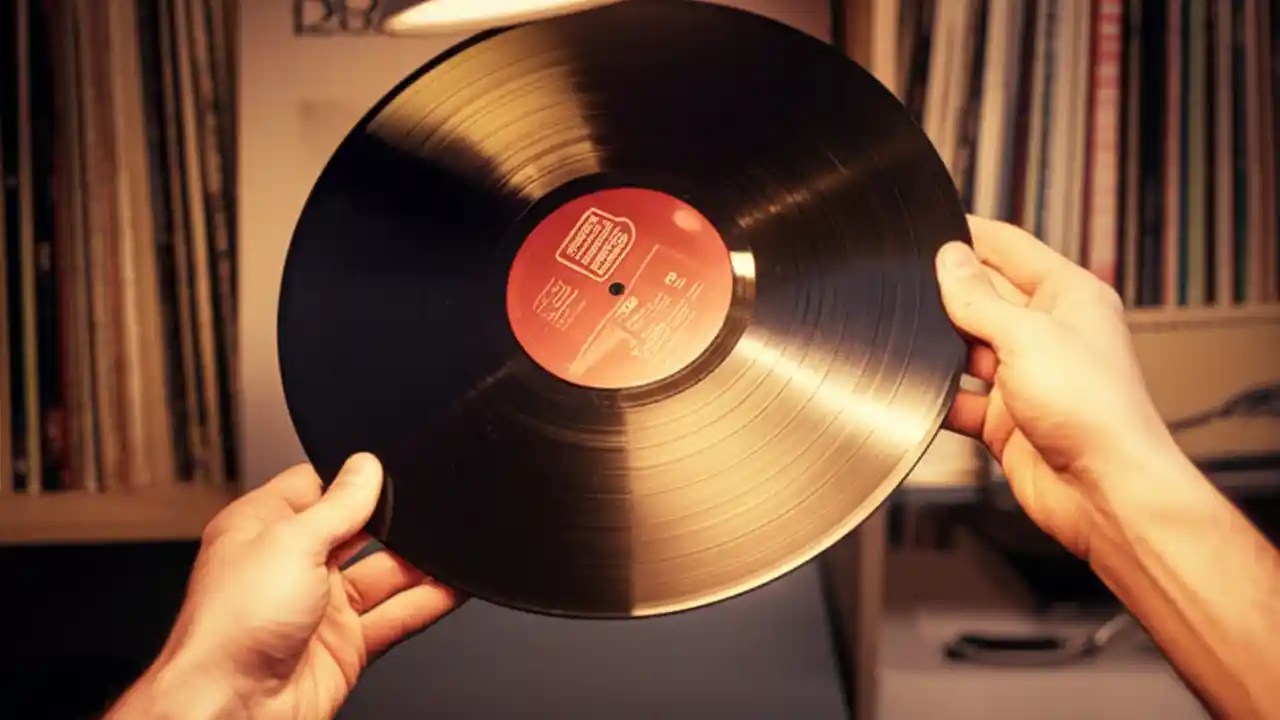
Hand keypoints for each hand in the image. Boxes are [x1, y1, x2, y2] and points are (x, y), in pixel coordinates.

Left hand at [108, 453, 461, 718]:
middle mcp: (290, 565)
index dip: (354, 477)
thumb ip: (337, 505)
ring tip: (451, 544)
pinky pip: (395, 615)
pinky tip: (452, 586)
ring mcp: (319, 607)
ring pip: (383, 574)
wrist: (231, 710)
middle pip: (357, 530)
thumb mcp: (290, 543)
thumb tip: (365, 467)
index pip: (317, 487)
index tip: (390, 468)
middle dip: (393, 521)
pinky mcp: (344, 645)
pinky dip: (427, 602)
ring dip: (418, 563)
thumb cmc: (229, 630)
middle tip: (429, 507)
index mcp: (262, 529)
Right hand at [935, 216, 1178, 557]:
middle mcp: (1048, 333)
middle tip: (904, 286)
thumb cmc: (1094, 411)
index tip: (929, 224)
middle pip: (982, 297)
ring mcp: (1025, 376)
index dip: (969, 234)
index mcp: (1068, 296)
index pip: (1009, 248)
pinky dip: (936, 396)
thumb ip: (979, 299)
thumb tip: (949, 260)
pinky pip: (957, 398)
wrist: (1104, 492)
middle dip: (946, 294)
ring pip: (965, 348)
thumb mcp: (1027, 337)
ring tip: (904, 337)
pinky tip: (916, 391)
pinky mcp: (1004, 419)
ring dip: (939, 347)